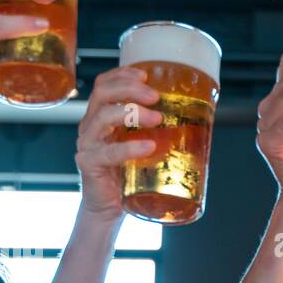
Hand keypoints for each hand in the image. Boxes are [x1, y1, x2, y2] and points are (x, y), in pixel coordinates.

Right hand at [74, 67, 161, 219]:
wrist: (109, 208)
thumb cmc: (127, 175)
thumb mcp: (141, 146)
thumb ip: (154, 132)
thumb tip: (194, 119)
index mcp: (100, 117)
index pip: (104, 85)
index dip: (122, 75)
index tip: (146, 74)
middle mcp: (90, 127)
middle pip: (102, 94)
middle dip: (130, 89)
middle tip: (155, 96)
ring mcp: (87, 144)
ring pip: (102, 117)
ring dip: (132, 113)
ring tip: (157, 119)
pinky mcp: (89, 164)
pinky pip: (108, 152)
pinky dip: (130, 147)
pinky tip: (149, 146)